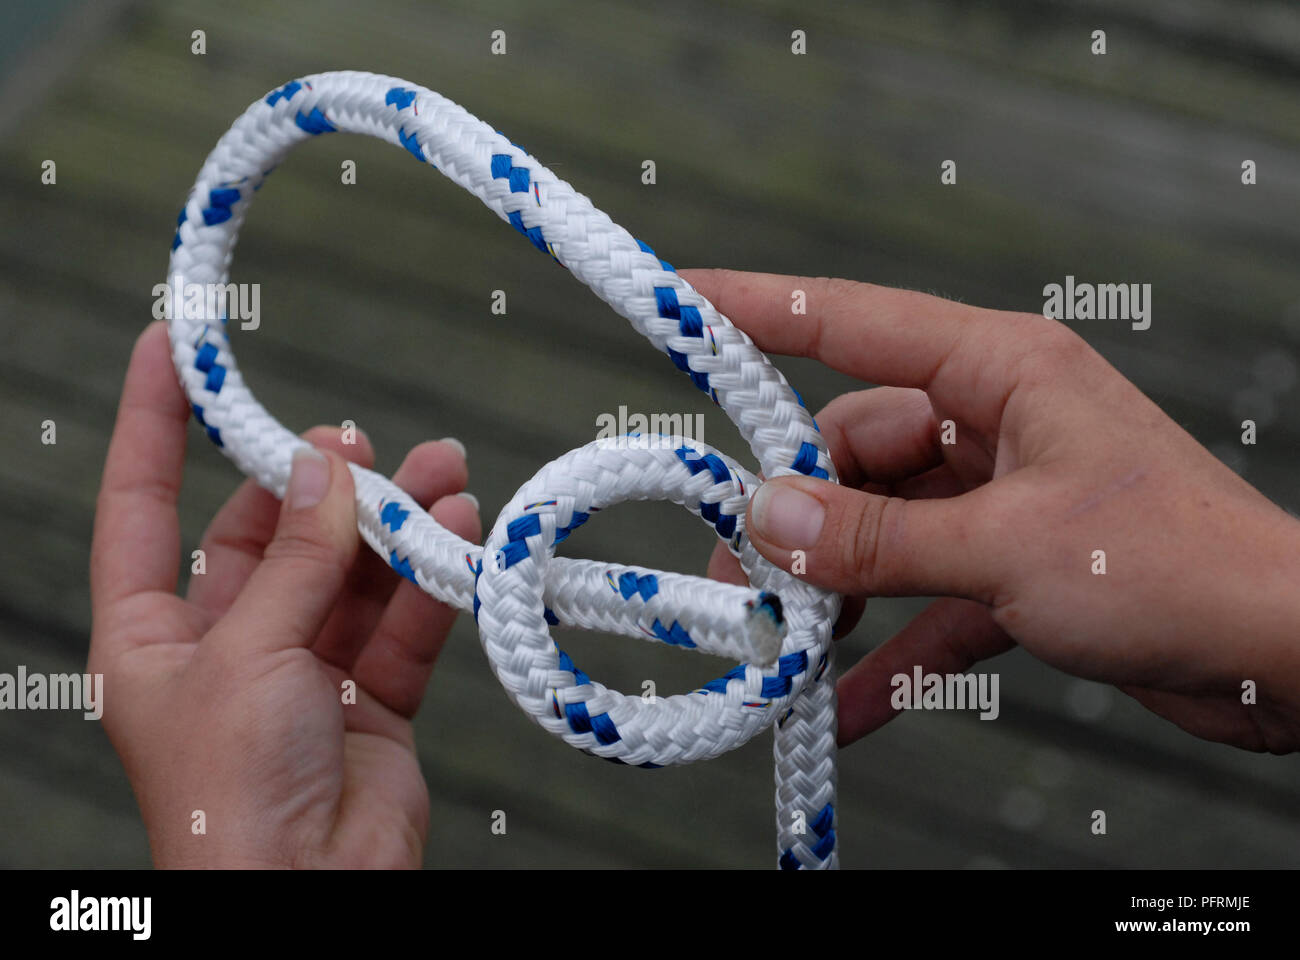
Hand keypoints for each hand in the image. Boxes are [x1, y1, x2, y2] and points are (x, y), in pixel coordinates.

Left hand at [89, 322, 479, 866]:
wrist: (312, 894)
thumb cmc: (233, 788)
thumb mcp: (248, 651)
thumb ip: (298, 557)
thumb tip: (332, 466)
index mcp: (153, 634)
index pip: (143, 504)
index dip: (153, 421)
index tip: (171, 344)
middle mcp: (227, 644)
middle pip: (271, 533)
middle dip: (318, 483)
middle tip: (360, 442)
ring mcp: (303, 670)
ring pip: (350, 572)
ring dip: (392, 523)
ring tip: (440, 467)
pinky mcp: (373, 697)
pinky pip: (401, 620)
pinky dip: (430, 579)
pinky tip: (459, 527)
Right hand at [684, 270, 1299, 753]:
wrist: (1288, 659)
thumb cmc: (1173, 570)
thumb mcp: (1005, 549)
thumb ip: (876, 539)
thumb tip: (765, 520)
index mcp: (998, 371)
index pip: (850, 322)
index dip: (756, 306)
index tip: (677, 299)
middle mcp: (995, 421)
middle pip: (853, 451)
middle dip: (794, 517)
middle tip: (739, 581)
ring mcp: (1005, 495)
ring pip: (883, 528)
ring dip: (837, 591)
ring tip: (782, 650)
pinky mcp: (1021, 565)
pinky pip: (929, 598)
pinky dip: (891, 648)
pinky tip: (843, 705)